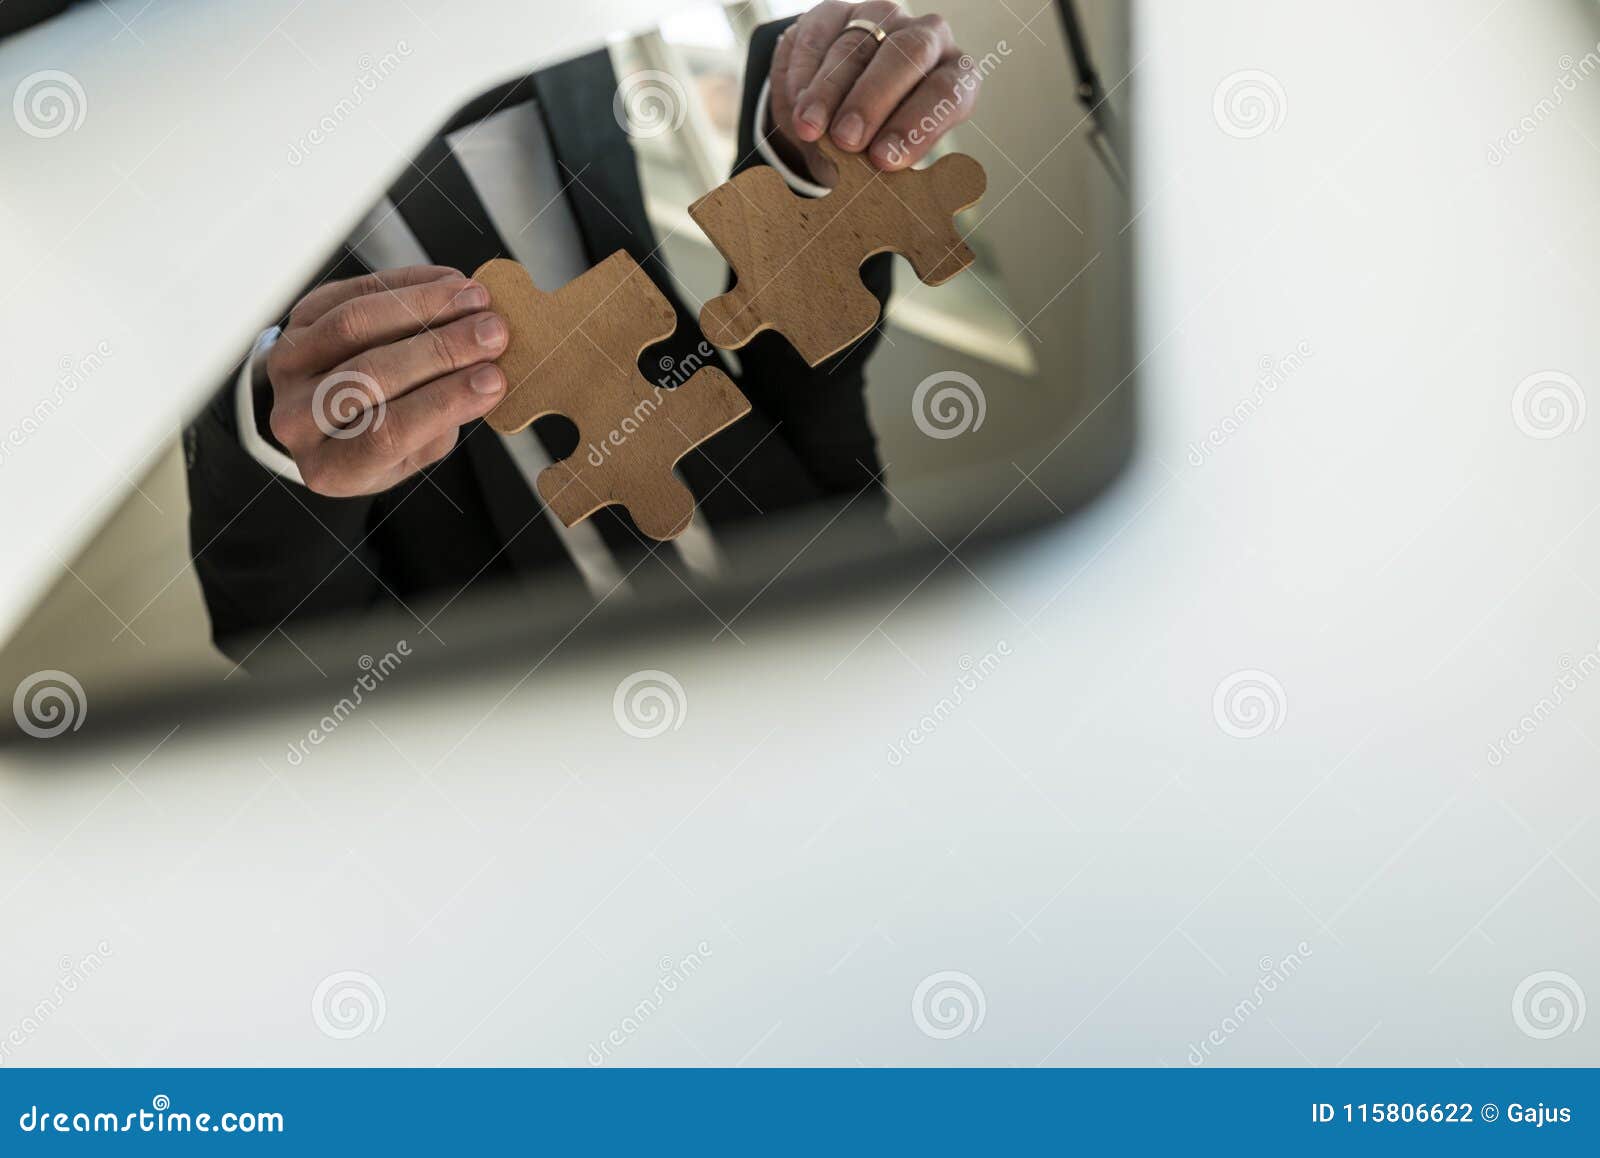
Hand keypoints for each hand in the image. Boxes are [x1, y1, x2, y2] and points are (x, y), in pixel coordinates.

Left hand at [265, 266, 509, 496]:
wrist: (327, 416)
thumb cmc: (380, 439)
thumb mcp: (415, 453)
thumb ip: (445, 420)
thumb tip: (488, 375)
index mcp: (331, 468)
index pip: (386, 434)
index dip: (444, 402)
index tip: (493, 379)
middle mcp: (297, 418)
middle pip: (369, 374)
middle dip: (441, 349)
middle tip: (494, 332)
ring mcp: (289, 366)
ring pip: (355, 324)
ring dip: (425, 305)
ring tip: (476, 299)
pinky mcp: (297, 321)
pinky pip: (352, 291)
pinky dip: (407, 282)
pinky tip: (450, 282)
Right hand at [769, 2, 980, 176]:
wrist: (833, 116)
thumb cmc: (873, 143)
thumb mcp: (884, 158)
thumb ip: (882, 160)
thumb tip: (868, 170)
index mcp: (954, 76)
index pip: (946, 92)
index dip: (916, 125)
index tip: (884, 159)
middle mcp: (927, 37)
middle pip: (907, 53)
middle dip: (873, 99)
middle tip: (847, 139)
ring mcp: (882, 17)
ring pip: (858, 44)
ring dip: (830, 90)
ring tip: (810, 129)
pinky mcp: (836, 11)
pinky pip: (820, 33)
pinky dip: (806, 71)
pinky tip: (798, 103)